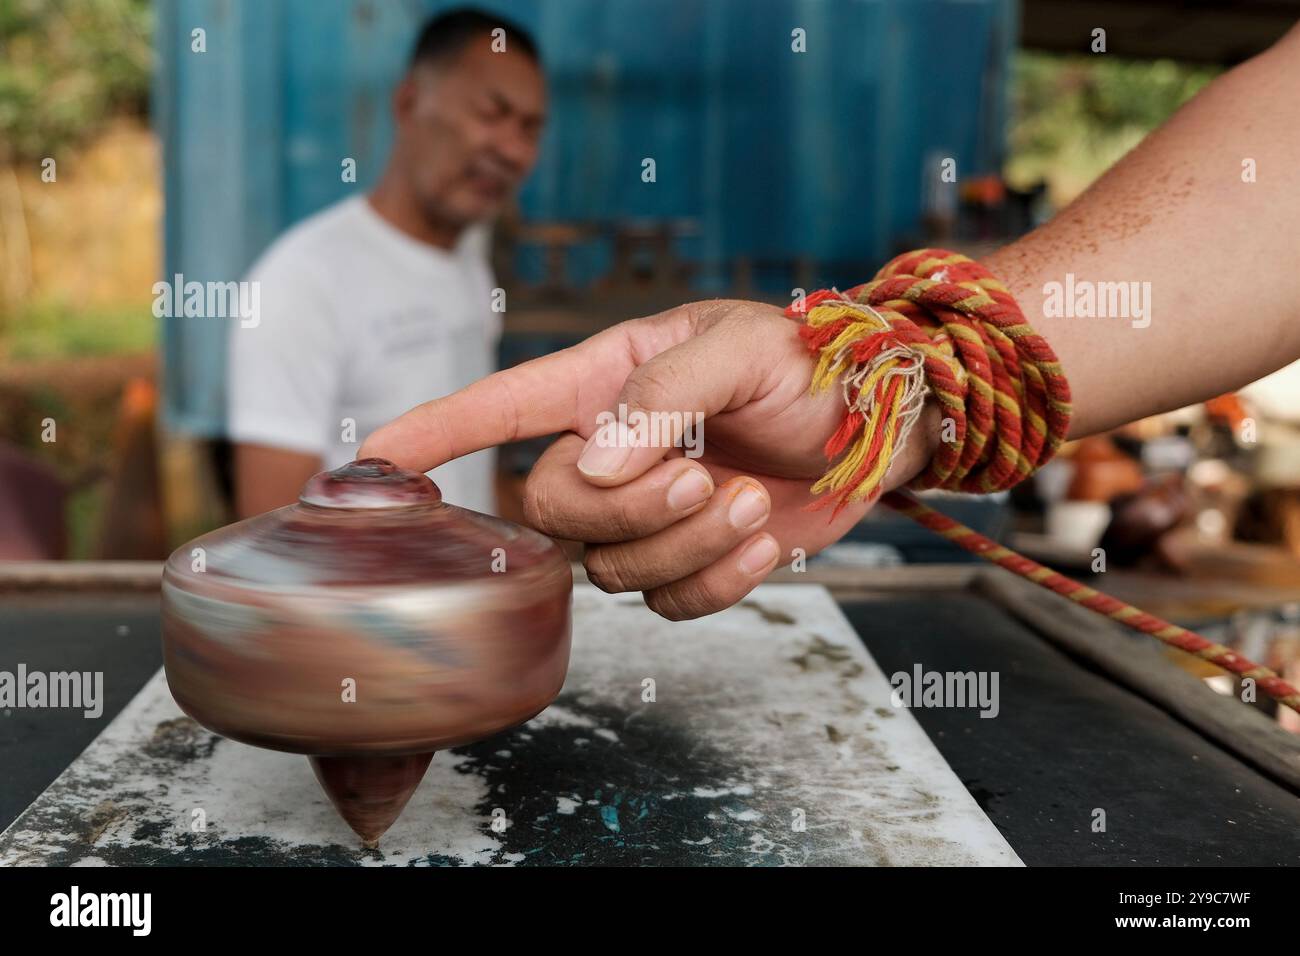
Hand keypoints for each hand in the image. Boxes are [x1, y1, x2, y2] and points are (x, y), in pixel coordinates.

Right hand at [360, 299, 939, 618]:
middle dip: (625, 509)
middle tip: (704, 477)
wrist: (886, 425)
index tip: (374, 459)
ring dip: (685, 544)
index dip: (435, 432)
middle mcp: (615, 450)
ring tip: (750, 498)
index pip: (501, 407)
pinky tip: (763, 539)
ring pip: (608, 567)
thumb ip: (662, 399)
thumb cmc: (813, 365)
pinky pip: (667, 602)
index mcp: (609, 380)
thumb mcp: (741, 350)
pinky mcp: (691, 561)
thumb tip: (598, 468)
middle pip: (550, 510)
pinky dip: (716, 582)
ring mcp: (649, 514)